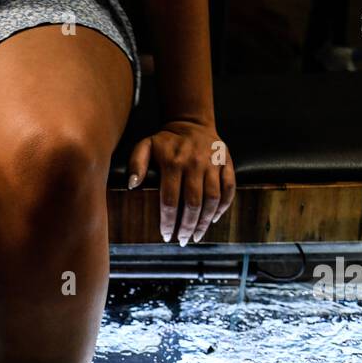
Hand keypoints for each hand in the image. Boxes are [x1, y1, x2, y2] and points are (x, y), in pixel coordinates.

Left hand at [127, 119, 235, 244]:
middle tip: (182, 240)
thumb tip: (132, 185)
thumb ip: (136, 163)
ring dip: (205, 221)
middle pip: (193, 203)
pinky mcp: (227, 162)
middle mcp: (195, 164)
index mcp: (173, 163)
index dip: (168, 221)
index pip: (170, 200)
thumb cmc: (165, 141)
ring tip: (196, 236)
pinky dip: (224, 205)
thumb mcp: (145, 146)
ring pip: (213, 198)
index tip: (165, 236)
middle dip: (187, 226)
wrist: (191, 122)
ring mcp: (212, 163)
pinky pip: (229, 187)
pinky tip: (215, 218)